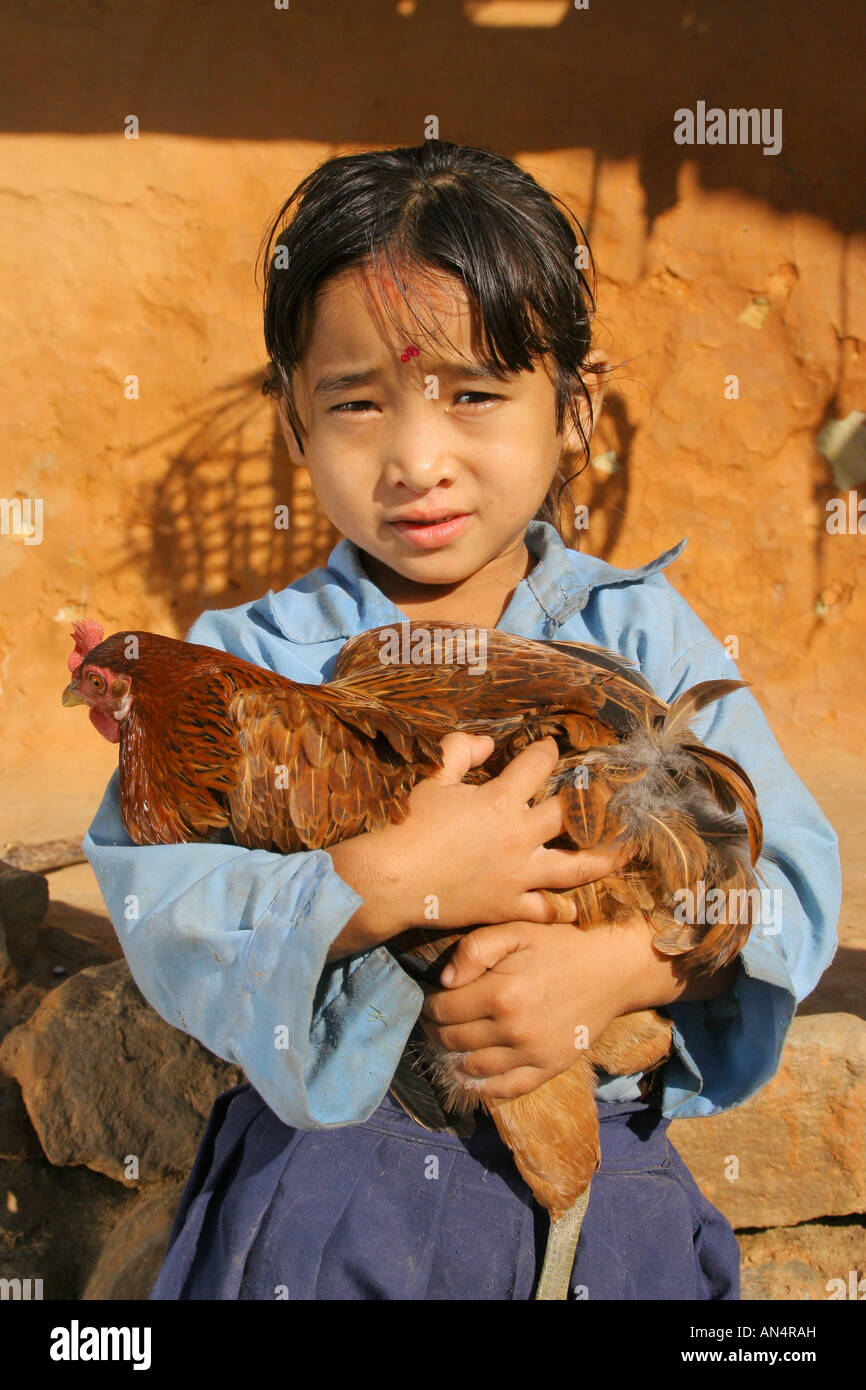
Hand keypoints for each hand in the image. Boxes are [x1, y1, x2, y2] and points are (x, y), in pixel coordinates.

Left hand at [418, 918, 630, 1098]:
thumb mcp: (517, 931)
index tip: (427, 998)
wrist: (612, 970)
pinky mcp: (548, 1068)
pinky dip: (481, 1086)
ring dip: (452, 1056)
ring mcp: (532, 1053)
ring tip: (449, 1041)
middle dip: (435, 1029)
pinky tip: (469, 1075)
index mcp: (500, 993)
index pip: (442, 1009)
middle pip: (453, 1039)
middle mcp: (513, 1029)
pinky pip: (506, 1088)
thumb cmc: (560, 945)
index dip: (428, 1004)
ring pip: (472, 1066)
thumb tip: (445, 981)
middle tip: (433, 1019)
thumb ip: (475, 949)